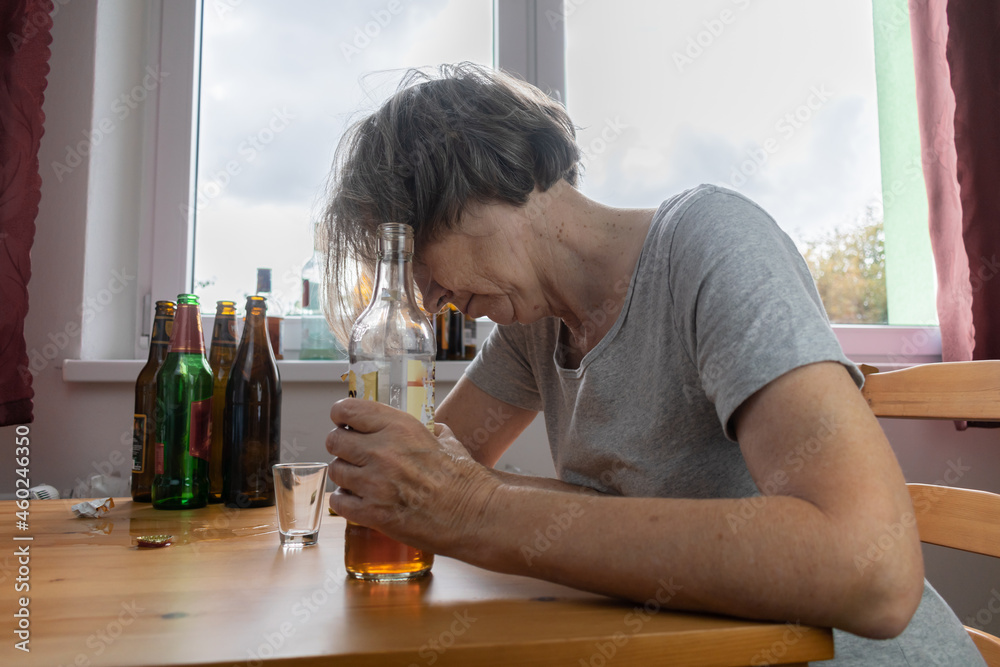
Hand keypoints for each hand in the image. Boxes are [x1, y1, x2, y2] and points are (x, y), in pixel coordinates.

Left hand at [326, 398, 498, 552]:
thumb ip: (431, 431)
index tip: (343, 421)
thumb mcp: (448, 442)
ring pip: (335, 470)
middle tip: (351, 453)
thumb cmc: (464, 480)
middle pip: (334, 440)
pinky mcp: (372, 513)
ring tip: (359, 480)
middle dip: (341, 446)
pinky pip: (338, 501)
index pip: (347, 410)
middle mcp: (382, 451)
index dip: (341, 415)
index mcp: (399, 427)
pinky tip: (358, 500)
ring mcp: (374, 483)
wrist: (473, 515)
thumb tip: (431, 429)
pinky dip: (345, 501)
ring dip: (345, 474)